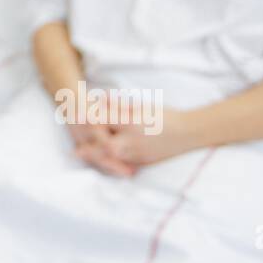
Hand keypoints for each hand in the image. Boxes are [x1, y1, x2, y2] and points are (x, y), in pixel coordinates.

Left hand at [74, 102, 197, 174]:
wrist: (189, 133)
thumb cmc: (164, 116)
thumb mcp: (142, 106)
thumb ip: (119, 104)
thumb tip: (99, 98)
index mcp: (132, 122)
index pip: (105, 121)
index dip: (89, 120)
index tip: (76, 117)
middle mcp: (133, 140)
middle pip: (104, 145)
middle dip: (89, 147)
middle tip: (74, 148)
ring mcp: (138, 153)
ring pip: (111, 158)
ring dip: (95, 157)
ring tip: (80, 155)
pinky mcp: (143, 162)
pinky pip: (122, 164)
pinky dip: (109, 163)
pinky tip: (101, 161)